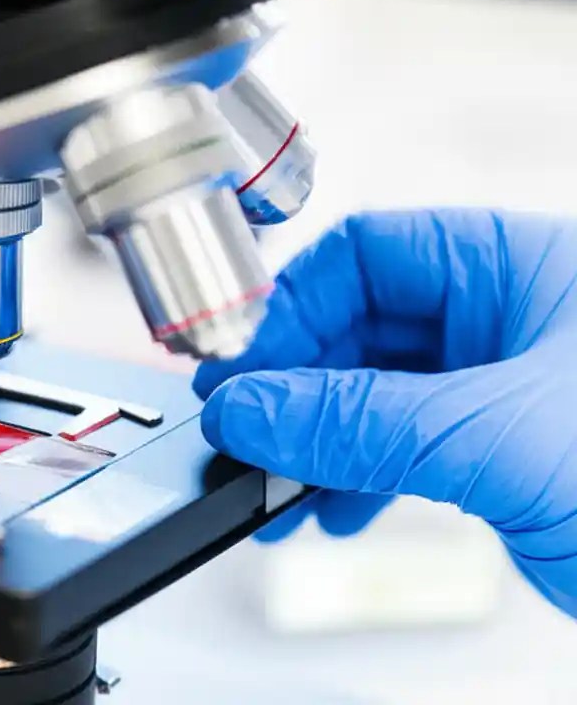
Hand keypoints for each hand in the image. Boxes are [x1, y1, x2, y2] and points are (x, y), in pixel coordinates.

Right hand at [194, 210, 576, 615]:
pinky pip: (393, 447)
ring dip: (314, 439)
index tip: (245, 366)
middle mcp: (504, 319)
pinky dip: (350, 477)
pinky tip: (330, 506)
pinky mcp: (492, 453)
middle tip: (248, 430)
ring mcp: (496, 388)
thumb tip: (255, 407)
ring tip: (278, 480)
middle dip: (296, 384)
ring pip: (368, 392)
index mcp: (517, 268)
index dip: (293, 306)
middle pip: (357, 326)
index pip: (368, 255)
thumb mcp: (495, 436)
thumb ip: (360, 420)